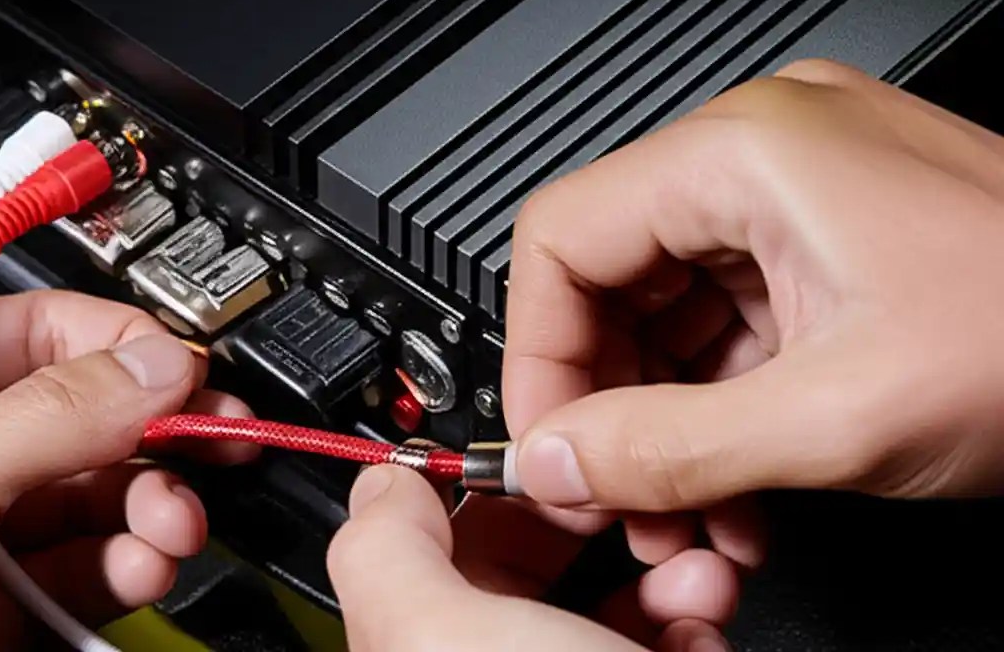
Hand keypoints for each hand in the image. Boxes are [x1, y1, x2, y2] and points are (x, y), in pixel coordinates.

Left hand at [0, 291, 253, 650]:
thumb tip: (151, 363)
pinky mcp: (1, 602)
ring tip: (170, 525)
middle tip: (207, 439)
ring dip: (148, 505)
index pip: (13, 329)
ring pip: (92, 490)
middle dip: (143, 432)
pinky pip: (90, 561)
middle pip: (69, 409)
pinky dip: (132, 562)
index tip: (178, 365)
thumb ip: (46, 416)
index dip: (104, 341)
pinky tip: (144, 566)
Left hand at [328, 465, 738, 650]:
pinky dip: (700, 615)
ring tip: (697, 571)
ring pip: (624, 590)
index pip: (453, 538)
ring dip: (672, 562)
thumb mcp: (430, 632)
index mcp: (432, 638)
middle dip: (606, 518)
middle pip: (550, 558)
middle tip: (639, 506)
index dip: (502, 487)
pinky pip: (676, 632)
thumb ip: (387, 545)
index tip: (555, 454)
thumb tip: (380, 475)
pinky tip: (705, 619)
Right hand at [504, 59, 1003, 519]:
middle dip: (612, 406)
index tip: (552, 443)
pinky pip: (732, 322)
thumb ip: (667, 448)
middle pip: (612, 279)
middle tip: (624, 497)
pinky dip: (722, 406)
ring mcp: (801, 196)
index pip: (562, 237)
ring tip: (694, 512)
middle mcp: (764, 154)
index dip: (540, 354)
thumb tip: (555, 463)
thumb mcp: (836, 417)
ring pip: (669, 312)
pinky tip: (742, 480)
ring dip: (668, 421)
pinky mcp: (833, 242)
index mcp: (746, 151)